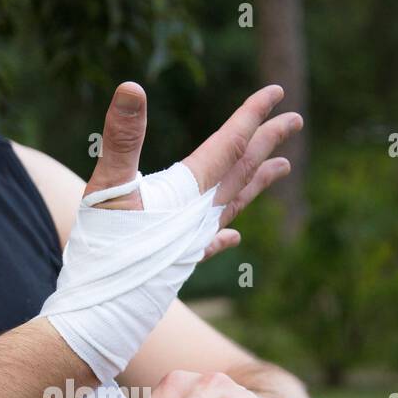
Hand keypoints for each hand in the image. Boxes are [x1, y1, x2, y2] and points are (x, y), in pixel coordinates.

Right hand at [83, 81, 302, 258]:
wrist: (102, 309)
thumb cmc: (103, 248)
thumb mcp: (108, 185)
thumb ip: (122, 137)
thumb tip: (132, 88)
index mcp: (188, 191)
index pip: (229, 144)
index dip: (251, 116)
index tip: (276, 93)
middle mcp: (200, 214)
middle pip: (242, 170)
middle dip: (267, 142)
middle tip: (295, 120)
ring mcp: (194, 240)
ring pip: (235, 203)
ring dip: (257, 182)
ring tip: (283, 167)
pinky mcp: (180, 262)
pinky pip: (212, 243)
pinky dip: (225, 234)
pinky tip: (233, 235)